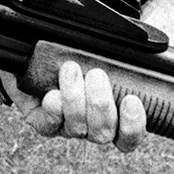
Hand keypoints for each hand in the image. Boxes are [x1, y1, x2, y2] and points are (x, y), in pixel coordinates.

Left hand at [0, 62, 145, 151]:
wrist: (30, 55)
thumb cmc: (71, 54)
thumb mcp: (96, 51)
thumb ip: (117, 51)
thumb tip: (143, 37)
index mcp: (111, 116)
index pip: (129, 136)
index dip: (134, 125)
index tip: (132, 100)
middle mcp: (90, 126)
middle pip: (104, 132)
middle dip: (101, 104)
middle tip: (97, 74)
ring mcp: (66, 126)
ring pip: (78, 127)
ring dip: (76, 99)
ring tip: (70, 70)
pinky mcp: (41, 121)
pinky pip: (49, 125)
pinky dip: (53, 109)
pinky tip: (53, 94)